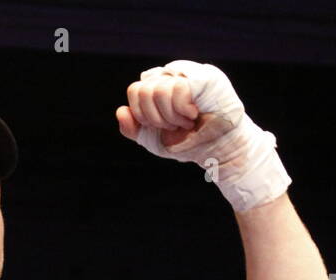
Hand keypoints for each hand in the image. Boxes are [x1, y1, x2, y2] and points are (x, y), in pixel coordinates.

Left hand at [116, 60, 289, 210]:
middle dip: (156, 117)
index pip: (136, 90)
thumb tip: (120, 111)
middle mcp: (173, 75)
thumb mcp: (154, 138)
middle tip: (175, 125)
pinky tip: (194, 114)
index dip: (142, 113)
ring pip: (159, 89)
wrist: (215, 152)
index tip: (160, 127)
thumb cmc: (188, 143)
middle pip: (143, 89)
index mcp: (160, 86)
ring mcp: (190, 72)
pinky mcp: (205, 76)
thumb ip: (134, 128)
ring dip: (171, 115)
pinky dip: (182, 109)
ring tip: (186, 121)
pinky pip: (178, 88)